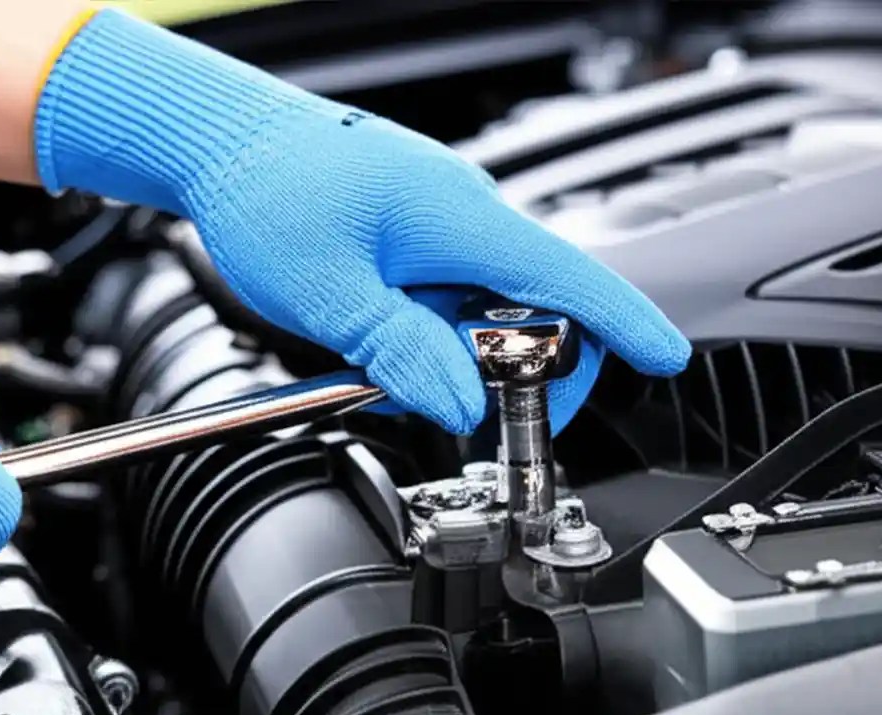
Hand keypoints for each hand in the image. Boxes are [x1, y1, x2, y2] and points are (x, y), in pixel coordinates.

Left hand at [35, 9, 690, 433]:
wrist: (217, 139)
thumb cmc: (265, 189)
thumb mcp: (329, 292)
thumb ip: (402, 354)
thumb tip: (460, 405)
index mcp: (460, 219)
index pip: (568, 278)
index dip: (624, 324)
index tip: (665, 358)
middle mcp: (463, 213)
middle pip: (534, 306)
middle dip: (513, 369)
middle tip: (459, 408)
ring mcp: (439, 220)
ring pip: (484, 307)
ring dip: (453, 353)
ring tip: (379, 363)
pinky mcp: (413, 230)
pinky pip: (447, 291)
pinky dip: (428, 329)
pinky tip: (375, 336)